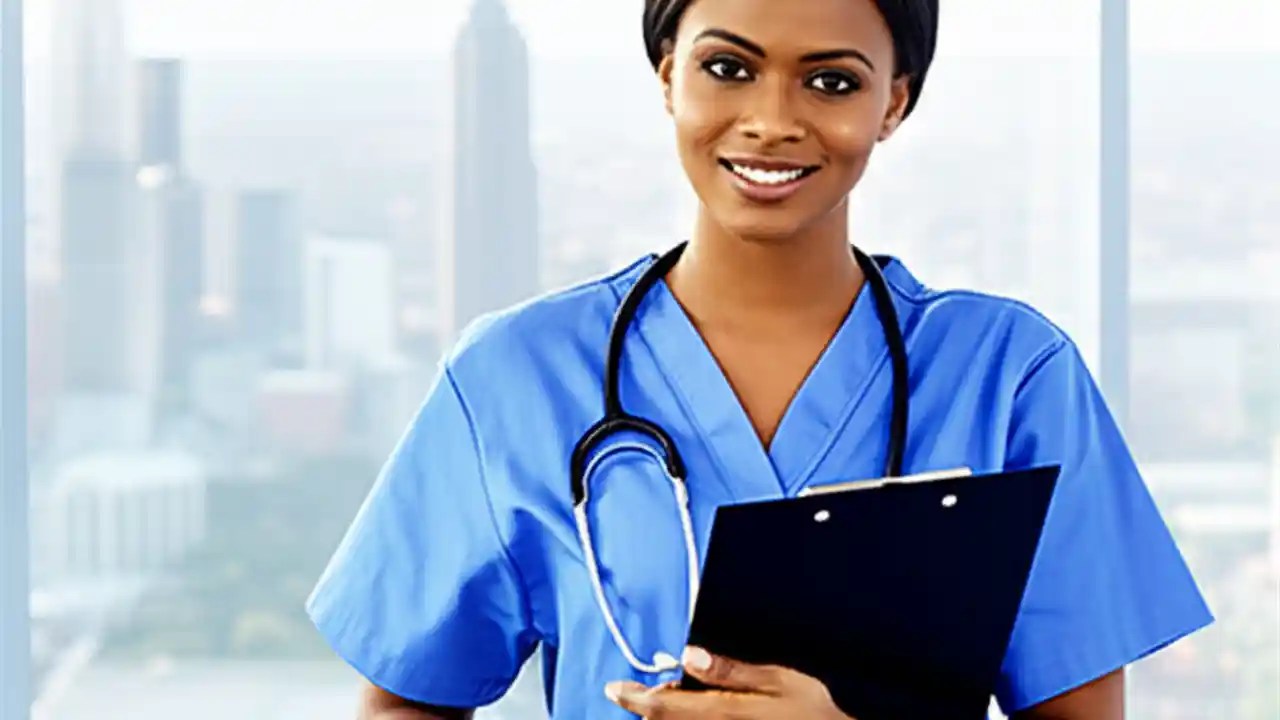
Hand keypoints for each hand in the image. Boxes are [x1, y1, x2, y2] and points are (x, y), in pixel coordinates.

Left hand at [604, 646, 852, 718]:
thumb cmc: (811, 711)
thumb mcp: (778, 680)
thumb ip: (731, 670)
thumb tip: (690, 655)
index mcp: (720, 713)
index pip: (661, 707)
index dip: (633, 697)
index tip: (613, 688)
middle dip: (653, 706)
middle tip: (662, 686)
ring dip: (668, 716)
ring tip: (681, 700)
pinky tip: (698, 712)